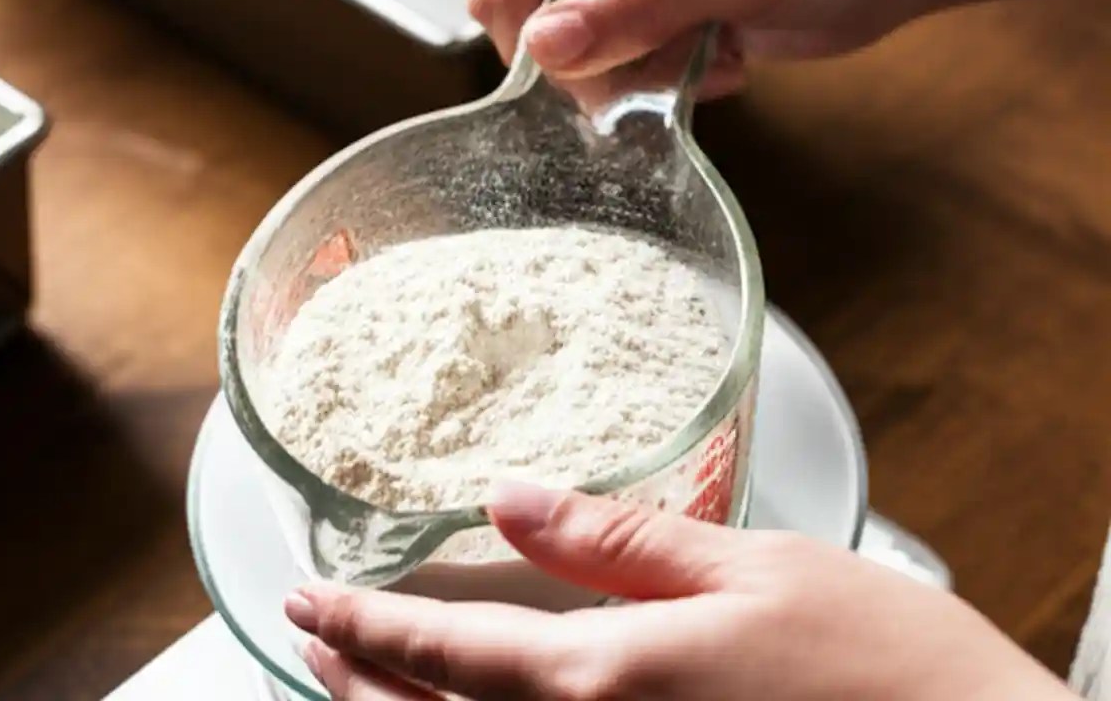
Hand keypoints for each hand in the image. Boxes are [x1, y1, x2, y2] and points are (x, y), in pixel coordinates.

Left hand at [285, 484, 1074, 699]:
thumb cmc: (877, 664)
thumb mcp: (749, 570)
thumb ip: (618, 541)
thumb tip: (513, 500)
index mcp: (606, 679)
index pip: (443, 653)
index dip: (362, 627)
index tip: (304, 603)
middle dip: (359, 684)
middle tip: (313, 642)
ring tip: (357, 682)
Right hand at [466, 0, 1070, 100]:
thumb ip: (629, 4)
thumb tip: (543, 43)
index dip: (513, 15)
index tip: (551, 54)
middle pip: (534, 19)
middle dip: (587, 58)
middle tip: (643, 65)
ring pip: (580, 55)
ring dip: (634, 76)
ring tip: (703, 54)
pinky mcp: (665, 23)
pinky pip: (630, 70)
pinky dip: (668, 81)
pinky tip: (723, 57)